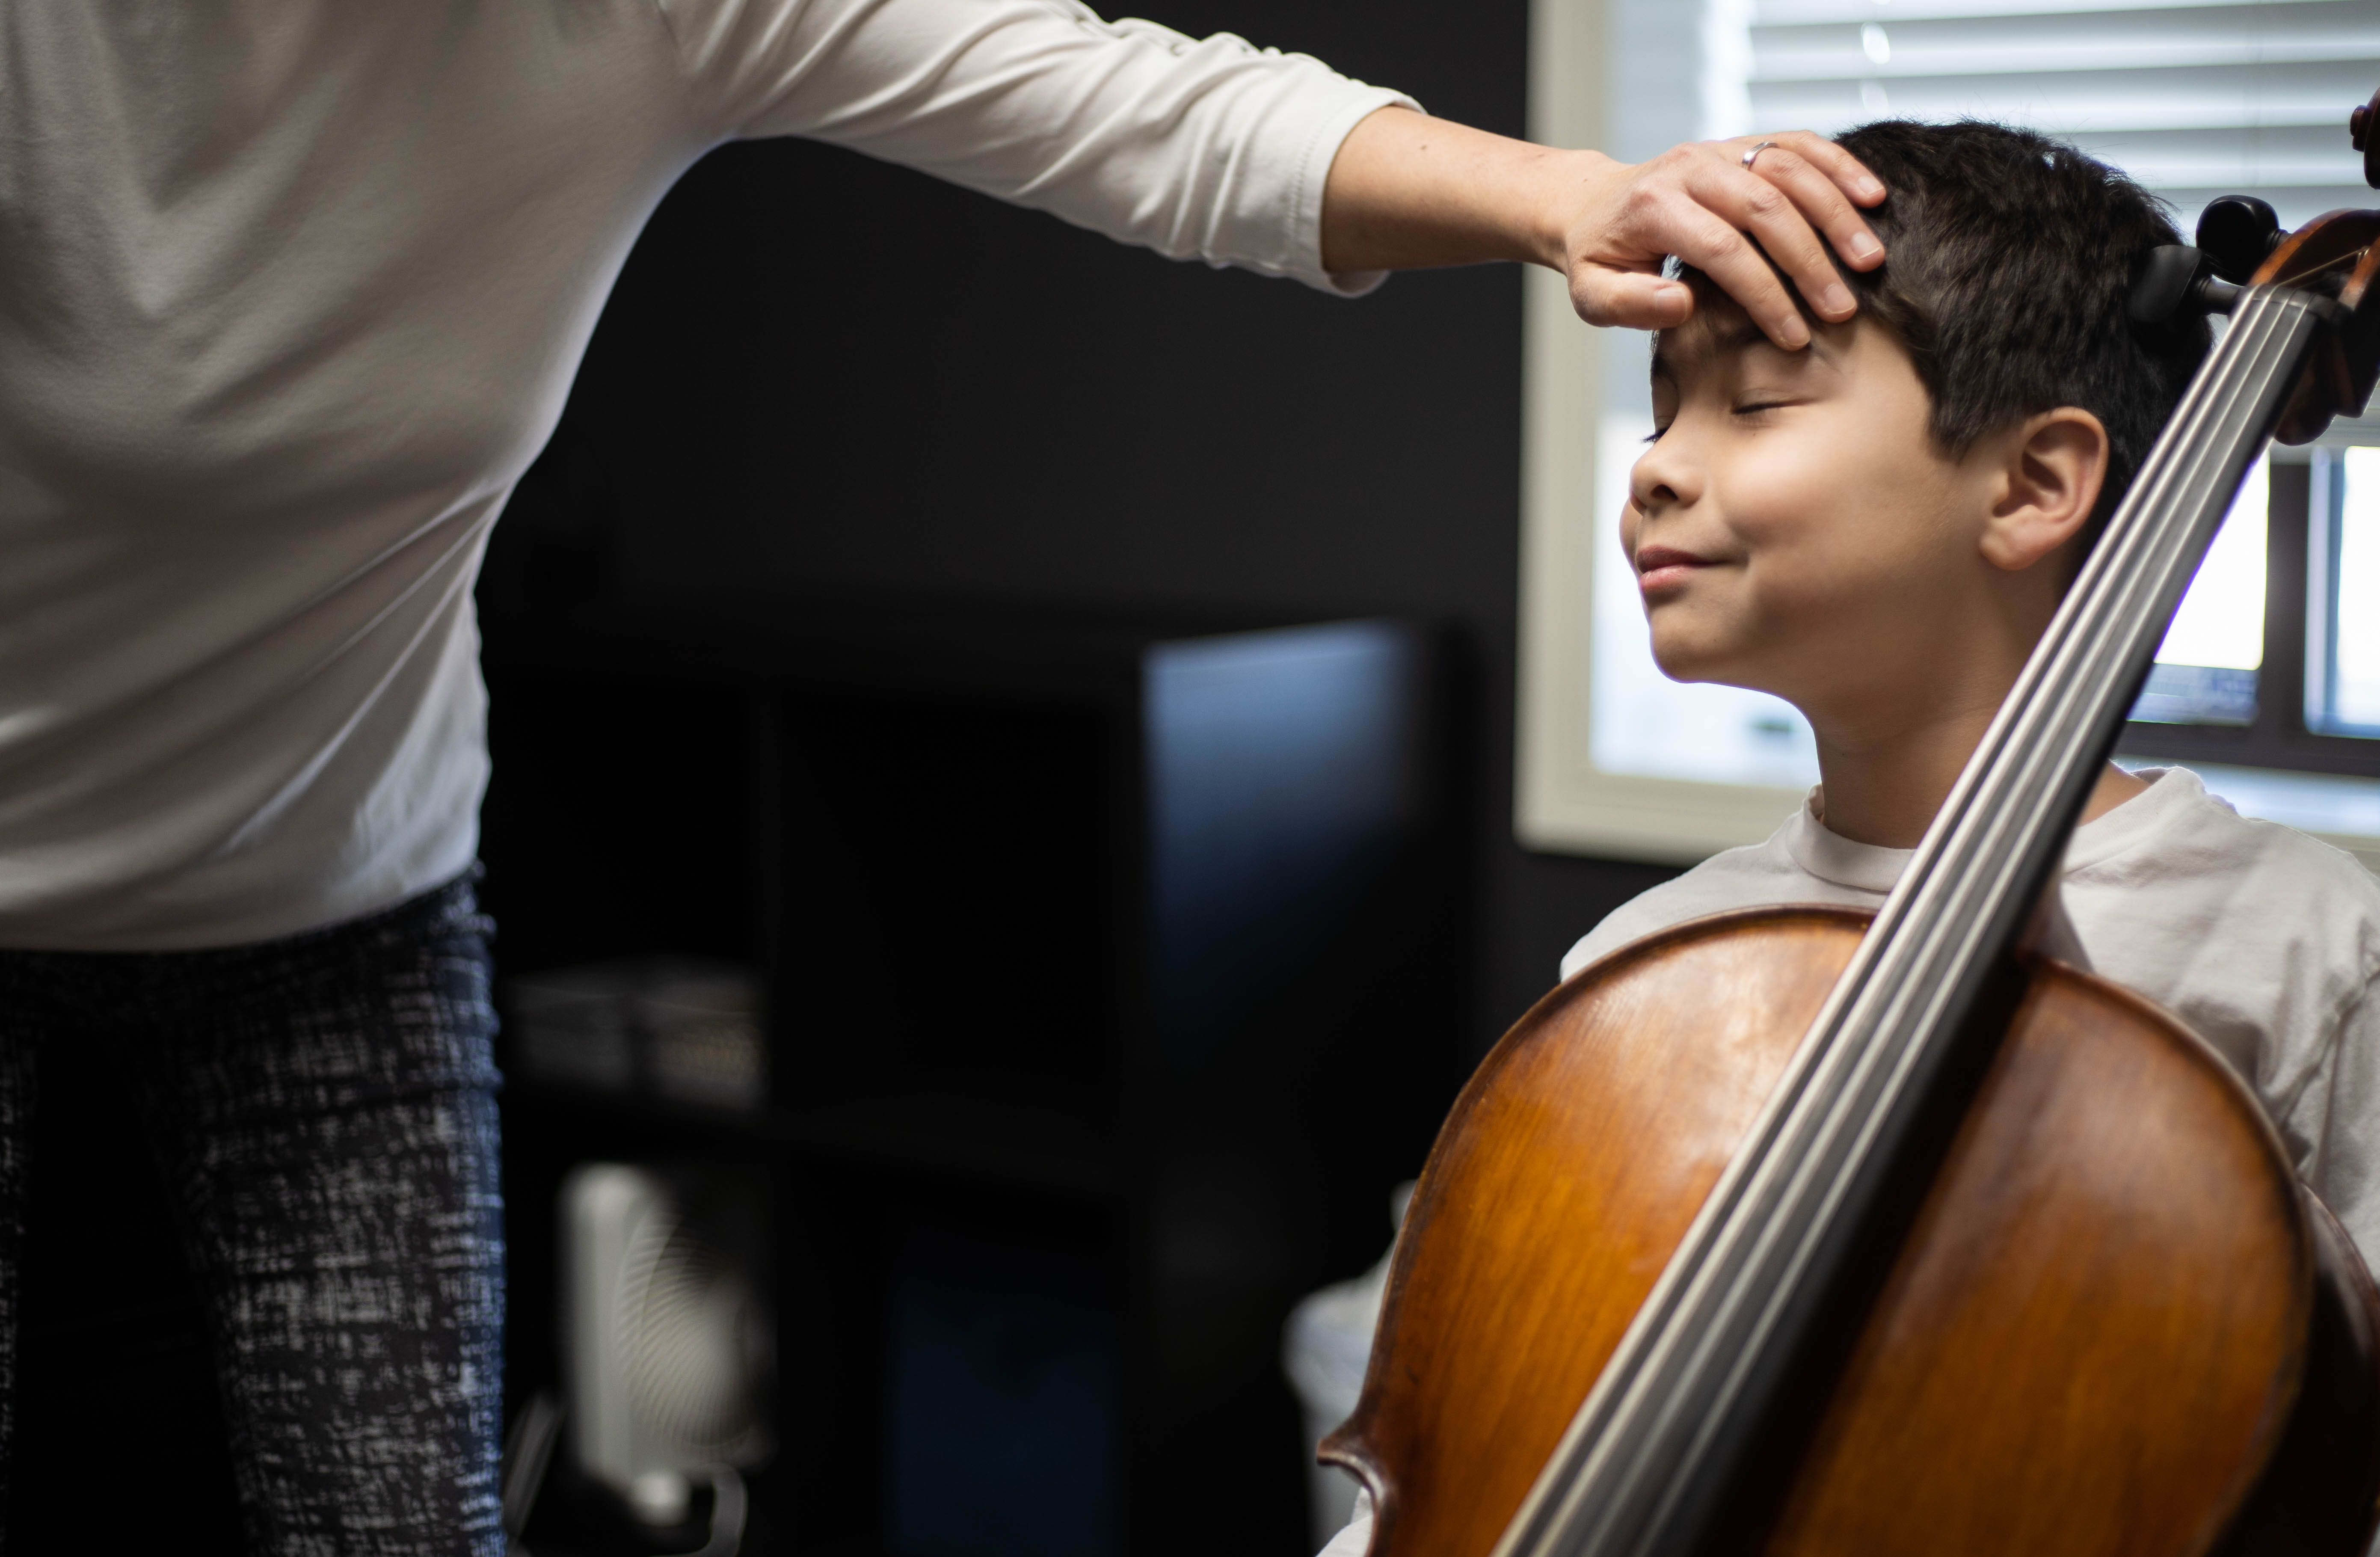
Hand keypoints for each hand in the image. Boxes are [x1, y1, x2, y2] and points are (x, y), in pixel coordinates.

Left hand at [1321, 113, 1886, 350]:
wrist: (1594, 206)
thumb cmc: (1600, 260)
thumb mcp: (1593, 294)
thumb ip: (1629, 305)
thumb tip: (1682, 303)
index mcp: (1654, 207)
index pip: (1723, 250)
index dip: (1764, 295)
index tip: (1794, 336)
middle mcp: (1690, 167)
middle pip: (1766, 208)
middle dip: (1810, 261)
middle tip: (1842, 309)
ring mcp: (1721, 148)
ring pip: (1791, 169)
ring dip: (1837, 214)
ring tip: (1870, 262)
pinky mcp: (1745, 142)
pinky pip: (1800, 143)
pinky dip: (1839, 166)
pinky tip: (1873, 199)